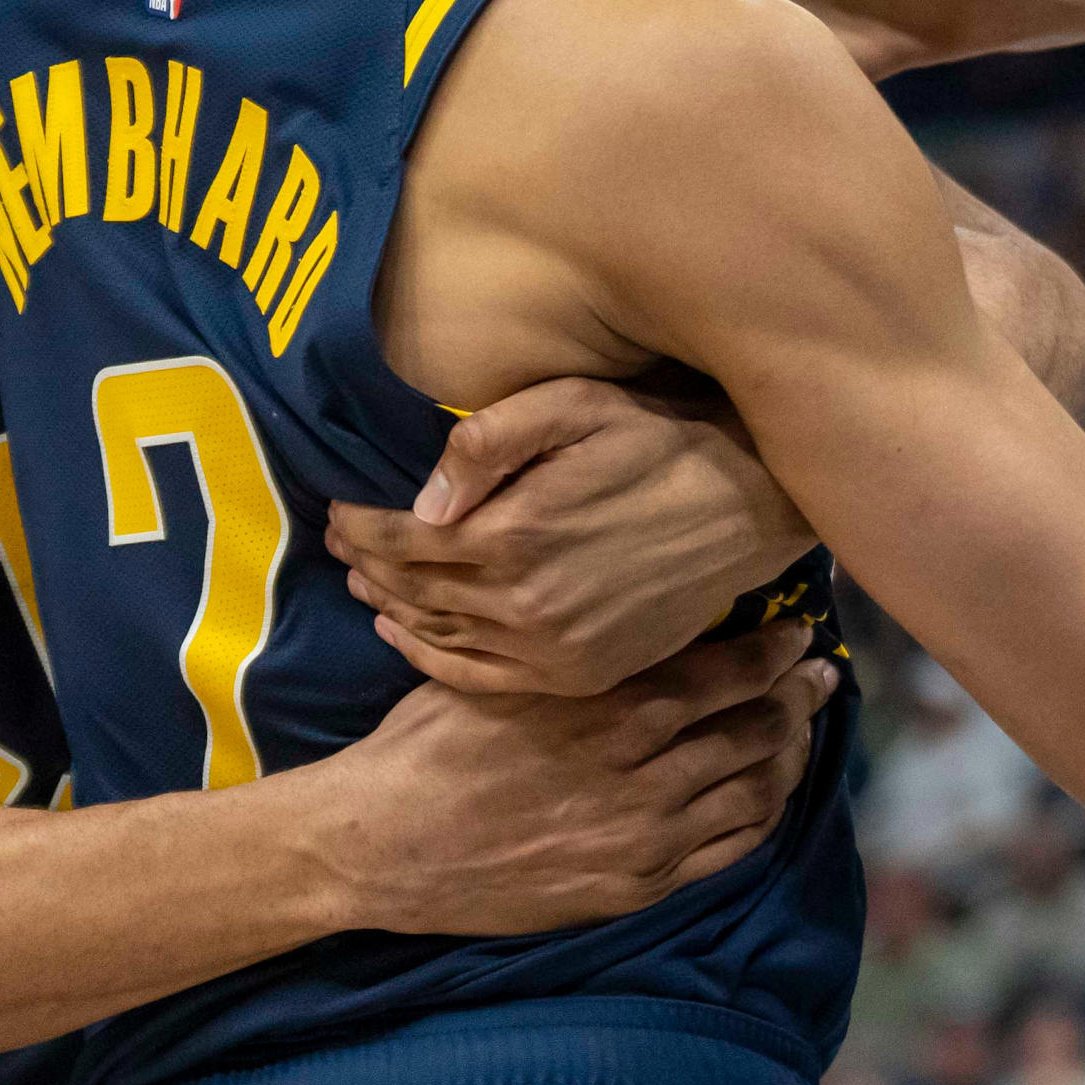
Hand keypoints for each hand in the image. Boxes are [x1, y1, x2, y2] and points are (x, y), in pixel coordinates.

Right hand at [302, 622, 833, 935]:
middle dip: (800, 696)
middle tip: (819, 674)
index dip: (775, 650)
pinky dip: (762, 812)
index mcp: (608, 707)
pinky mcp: (636, 885)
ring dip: (791, 753)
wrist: (383, 845)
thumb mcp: (506, 673)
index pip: (729, 672)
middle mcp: (640, 771)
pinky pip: (731, 848)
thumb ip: (585, 654)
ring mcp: (644, 836)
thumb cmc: (431, 745)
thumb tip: (648, 616)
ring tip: (802, 727)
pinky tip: (767, 790)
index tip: (796, 631)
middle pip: (758, 728)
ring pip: (757, 789)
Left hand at [324, 378, 813, 696]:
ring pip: (440, 634)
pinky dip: (433, 660)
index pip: (401, 538)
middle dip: (367, 564)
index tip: (334, 509)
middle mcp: (523, 604)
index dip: (358, 525)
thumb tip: (423, 500)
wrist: (749, 506)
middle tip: (341, 543)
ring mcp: (551, 649)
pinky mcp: (578, 674)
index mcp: (513, 534)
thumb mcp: (576, 406)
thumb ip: (489, 443)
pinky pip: (482, 678)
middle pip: (412, 589)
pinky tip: (409, 638)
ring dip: (392, 608)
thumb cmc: (661, 438)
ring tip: (366, 584)